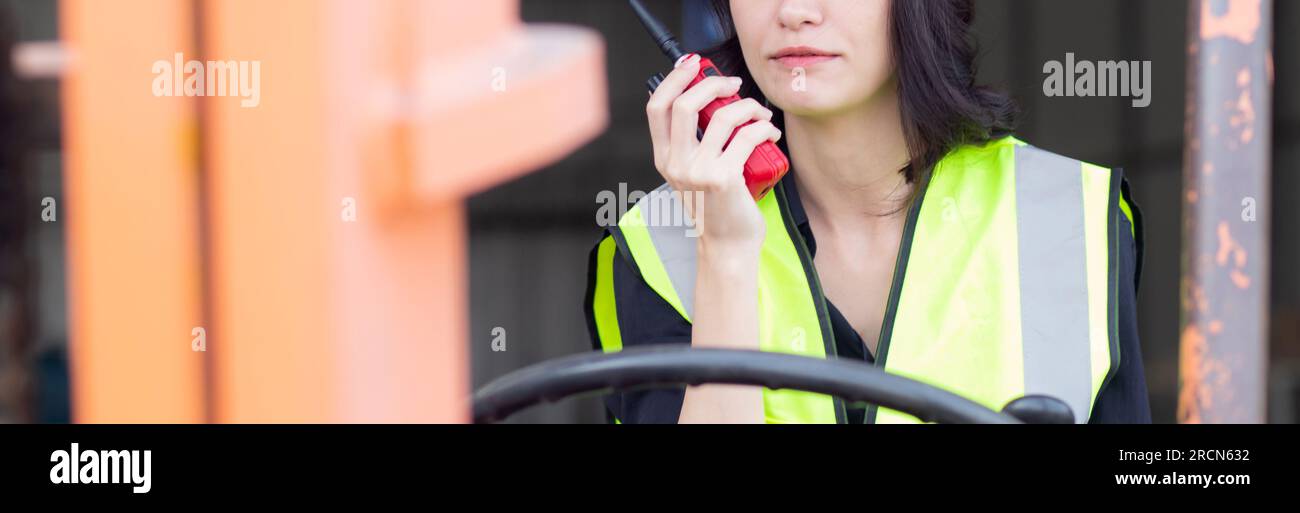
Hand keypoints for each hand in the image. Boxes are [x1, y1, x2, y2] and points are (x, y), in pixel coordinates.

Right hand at [645, 54, 780, 248]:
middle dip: (713, 84)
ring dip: (748, 106)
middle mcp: (675, 164)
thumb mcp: (692, 174)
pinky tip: (770, 129)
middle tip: (733, 84)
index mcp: (664, 159)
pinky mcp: (723, 178)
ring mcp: (698, 171)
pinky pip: (746, 136)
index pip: (657, 108)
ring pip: (722, 117)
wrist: (727, 247)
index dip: (673, 80)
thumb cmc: (717, 208)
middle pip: (685, 105)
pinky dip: (763, 126)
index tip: (692, 65)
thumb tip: (711, 102)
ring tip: (761, 112)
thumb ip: (693, 144)